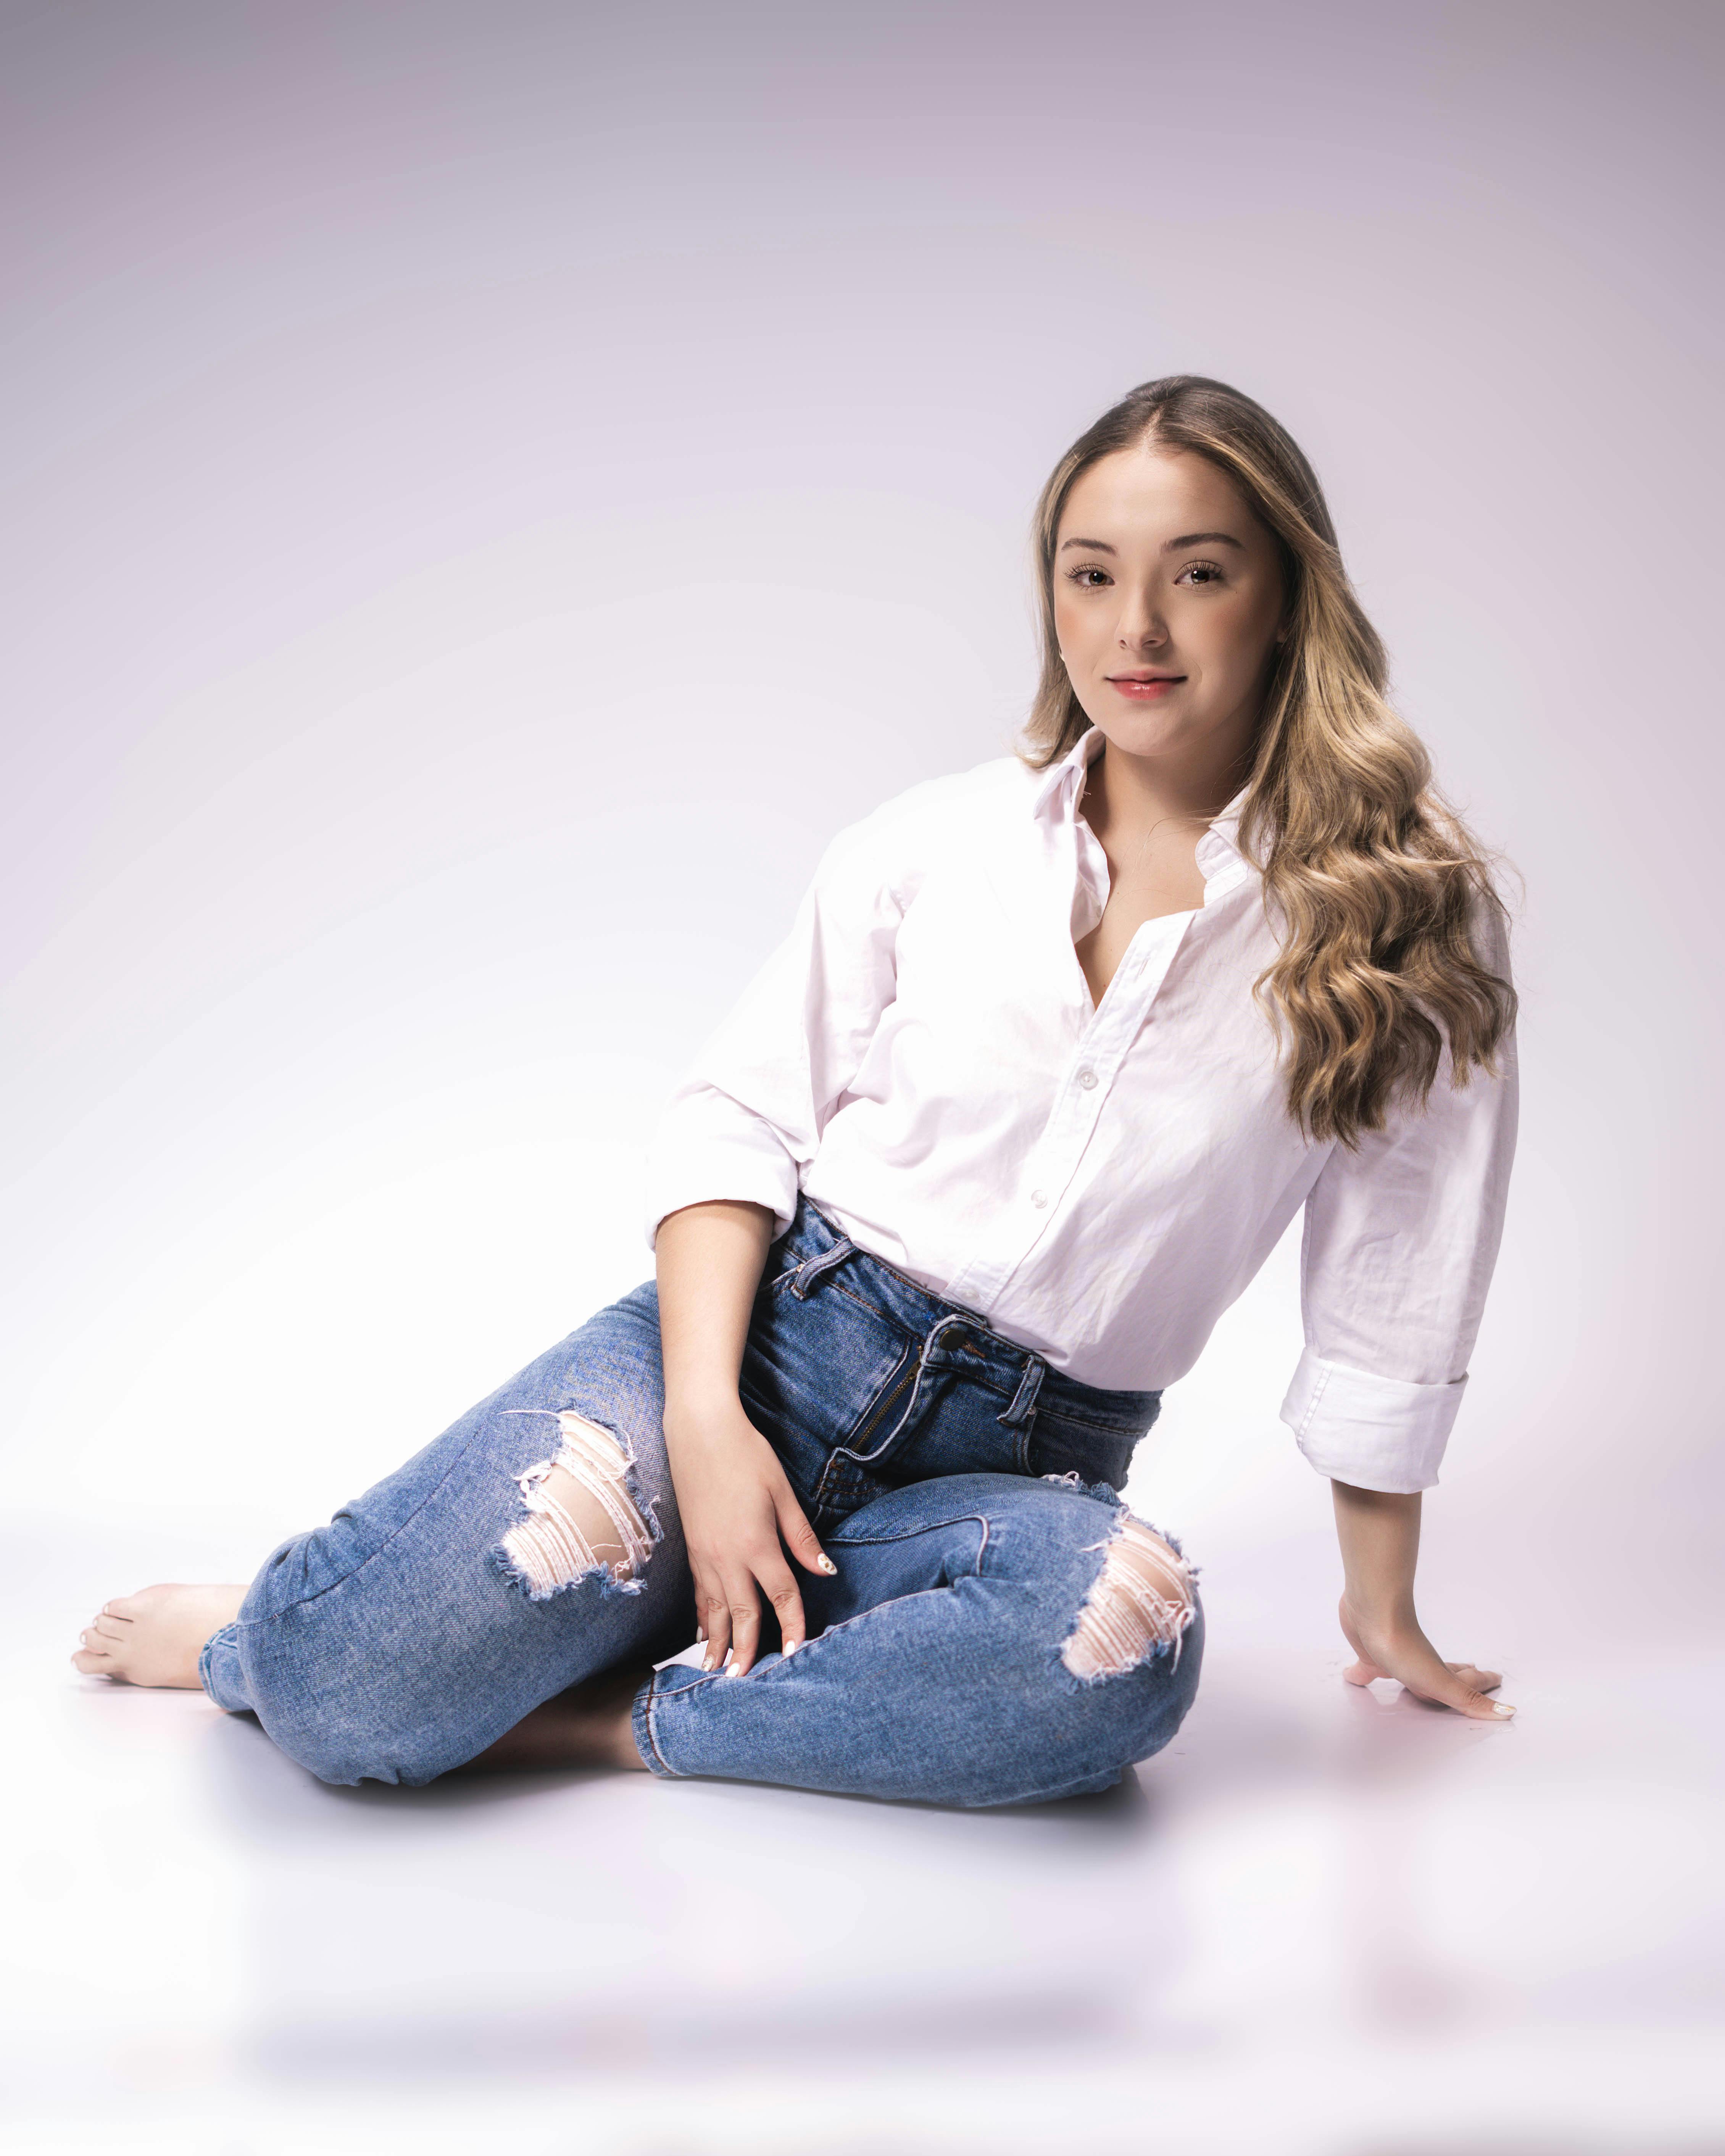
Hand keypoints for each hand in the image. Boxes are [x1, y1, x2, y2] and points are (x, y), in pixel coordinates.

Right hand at [665, 1401, 835, 1677]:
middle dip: (746, 1650)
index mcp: (756, 1543)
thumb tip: (824, 1571)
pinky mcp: (693, 1546)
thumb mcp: (782, 1492)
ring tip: (719, 1672)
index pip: (780, 1596)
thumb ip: (801, 1537)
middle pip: (742, 1613)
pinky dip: (702, 1616)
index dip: (792, 1625)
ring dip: (718, 1642)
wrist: (700, 1430)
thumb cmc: (746, 1454)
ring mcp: (705, 1553)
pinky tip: (703, 1633)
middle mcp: (727, 1556)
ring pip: (715, 1609)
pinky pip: (699, 1591)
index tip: (796, 1652)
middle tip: (746, 1683)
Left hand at [1339, 1598, 1514, 1719]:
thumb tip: (1507, 1714)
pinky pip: (1367, 1666)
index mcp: (1436, 1674)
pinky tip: (1352, 1675)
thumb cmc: (1405, 1646)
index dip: (1479, 1683)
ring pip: (1406, 1671)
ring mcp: (1393, 1655)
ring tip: (1413, 1682)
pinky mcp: (1368, 1649)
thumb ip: (1469, 1700)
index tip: (1495, 1678)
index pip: (1463, 1682)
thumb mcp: (1441, 1681)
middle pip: (1439, 1674)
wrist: (1372, 1612)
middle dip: (1454, 1677)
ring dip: (1412, 1677)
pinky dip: (1361, 1672)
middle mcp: (1417, 1664)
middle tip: (1469, 1673)